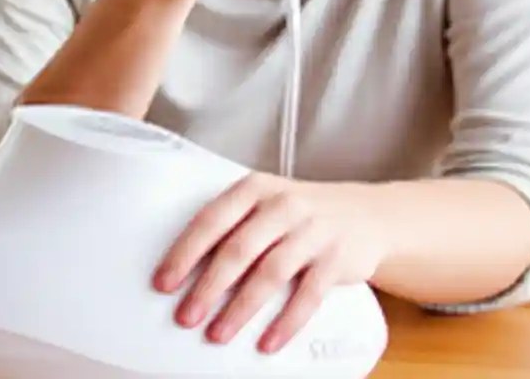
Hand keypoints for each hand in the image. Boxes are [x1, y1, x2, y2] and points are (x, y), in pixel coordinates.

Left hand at [152, 173, 389, 353]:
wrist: (365, 215)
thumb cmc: (298, 214)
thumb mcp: (263, 203)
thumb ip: (230, 225)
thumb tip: (183, 269)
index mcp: (254, 189)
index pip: (211, 220)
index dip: (184, 253)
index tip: (164, 282)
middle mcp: (283, 205)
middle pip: (238, 250)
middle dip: (208, 287)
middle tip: (186, 316)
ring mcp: (313, 231)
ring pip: (270, 273)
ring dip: (241, 309)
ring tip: (218, 333)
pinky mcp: (336, 258)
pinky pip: (308, 295)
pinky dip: (285, 322)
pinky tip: (267, 342)